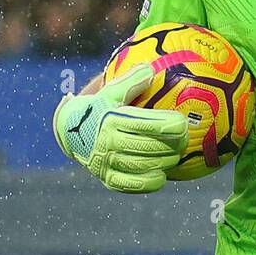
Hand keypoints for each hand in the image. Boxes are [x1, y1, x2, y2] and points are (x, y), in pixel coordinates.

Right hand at [52, 65, 188, 193]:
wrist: (69, 131)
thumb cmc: (99, 107)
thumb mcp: (111, 91)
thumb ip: (131, 81)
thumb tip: (150, 69)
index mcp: (111, 119)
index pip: (145, 124)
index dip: (168, 125)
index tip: (183, 122)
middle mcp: (108, 142)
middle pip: (148, 146)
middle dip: (172, 144)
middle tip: (186, 139)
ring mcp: (106, 163)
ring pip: (143, 166)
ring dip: (165, 161)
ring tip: (177, 154)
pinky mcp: (107, 178)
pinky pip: (131, 185)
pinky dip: (149, 182)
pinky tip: (162, 175)